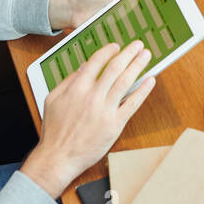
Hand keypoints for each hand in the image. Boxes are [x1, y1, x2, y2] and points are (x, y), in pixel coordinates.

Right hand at [21, 41, 155, 198]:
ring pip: (126, 82)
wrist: (58, 158)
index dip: (109, 51)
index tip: (116, 47)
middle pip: (115, 67)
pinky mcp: (115, 125)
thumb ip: (68, 81)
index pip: (97, 61)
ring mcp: (105, 110)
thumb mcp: (53, 99)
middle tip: (138, 45)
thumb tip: (84, 67)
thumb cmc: (54, 131)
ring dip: (138, 65)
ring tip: (146, 56)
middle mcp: (93, 96)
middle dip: (129, 53)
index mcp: (77, 88)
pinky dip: (143, 90)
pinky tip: (150, 80)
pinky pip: (132, 104)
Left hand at [49, 0, 156, 31]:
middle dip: (159, 2)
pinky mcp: (122, 22)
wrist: (73, 10)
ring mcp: (127, 9)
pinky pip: (134, 24)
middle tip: (169, 6)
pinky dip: (139, 25)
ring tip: (160, 18)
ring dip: (150, 15)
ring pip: (145, 12)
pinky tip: (145, 28)